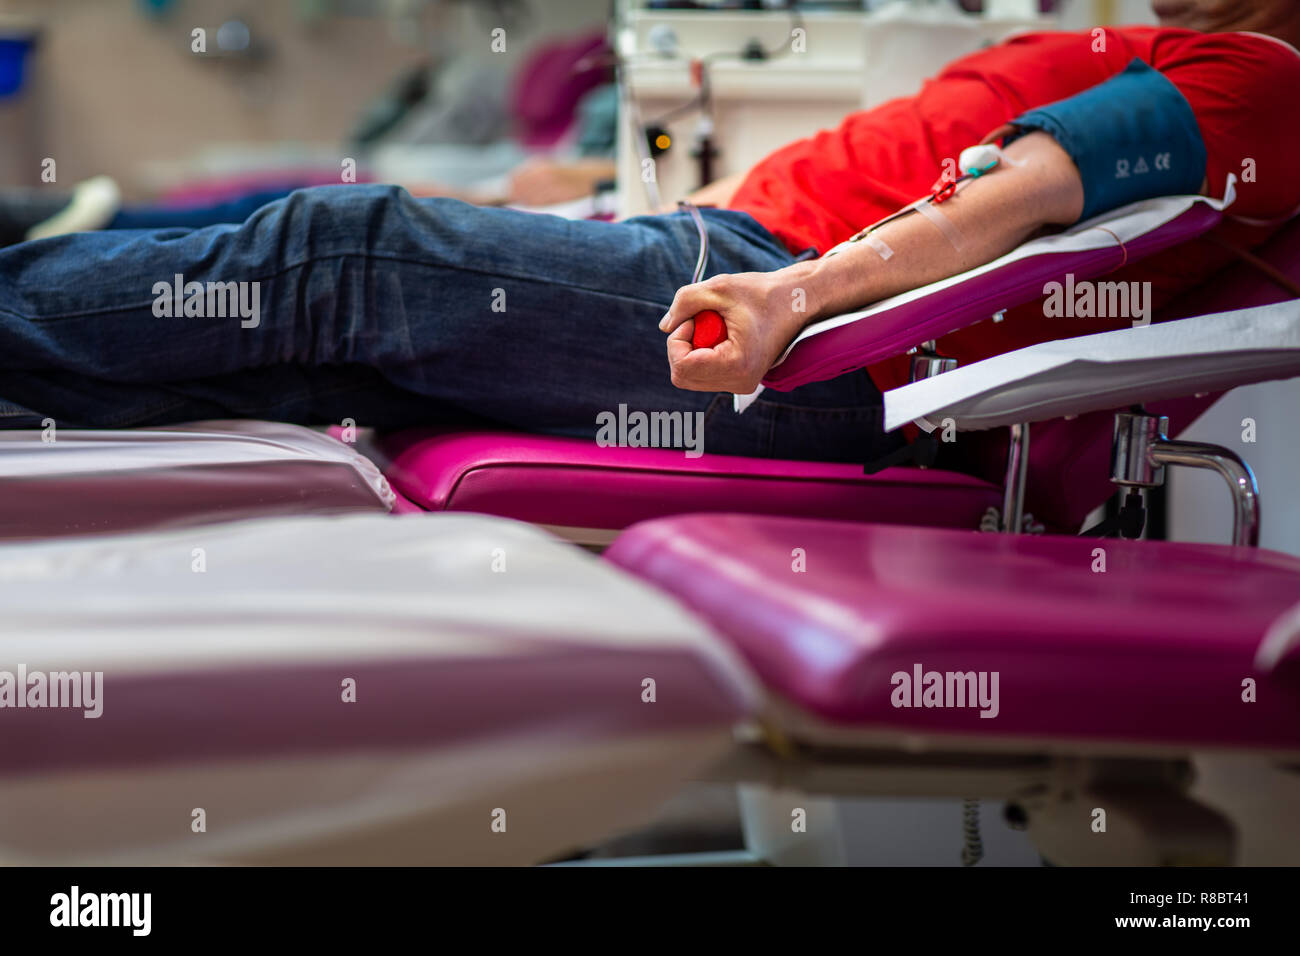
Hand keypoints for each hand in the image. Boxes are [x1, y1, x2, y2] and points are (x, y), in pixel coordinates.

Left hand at [660, 265, 814, 392]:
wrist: (796, 302)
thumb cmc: (763, 293)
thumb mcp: (719, 287)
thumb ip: (684, 302)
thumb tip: (665, 326)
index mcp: (737, 365)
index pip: (682, 367)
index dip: (678, 339)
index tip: (695, 316)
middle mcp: (740, 383)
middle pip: (682, 376)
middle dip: (683, 345)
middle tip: (703, 320)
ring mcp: (740, 385)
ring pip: (690, 376)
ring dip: (693, 348)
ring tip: (717, 327)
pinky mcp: (739, 380)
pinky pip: (703, 373)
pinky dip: (702, 353)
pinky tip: (723, 336)